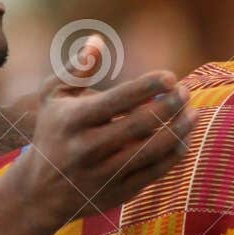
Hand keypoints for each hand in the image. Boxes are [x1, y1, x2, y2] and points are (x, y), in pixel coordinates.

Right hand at [19, 41, 196, 223]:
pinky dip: (174, 154)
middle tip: (185, 91)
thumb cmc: (52, 132)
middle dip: (169, 105)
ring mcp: (104, 173)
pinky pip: (155, 172)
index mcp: (73, 120)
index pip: (118, 100)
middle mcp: (88, 148)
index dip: (148, 86)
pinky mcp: (118, 193)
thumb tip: (97, 41)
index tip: (170, 77)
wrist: (40, 192)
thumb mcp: (52, 97)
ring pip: (152, 150)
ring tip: (193, 112)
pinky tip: (184, 137)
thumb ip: (76, 70)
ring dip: (179, 129)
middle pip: (140, 124)